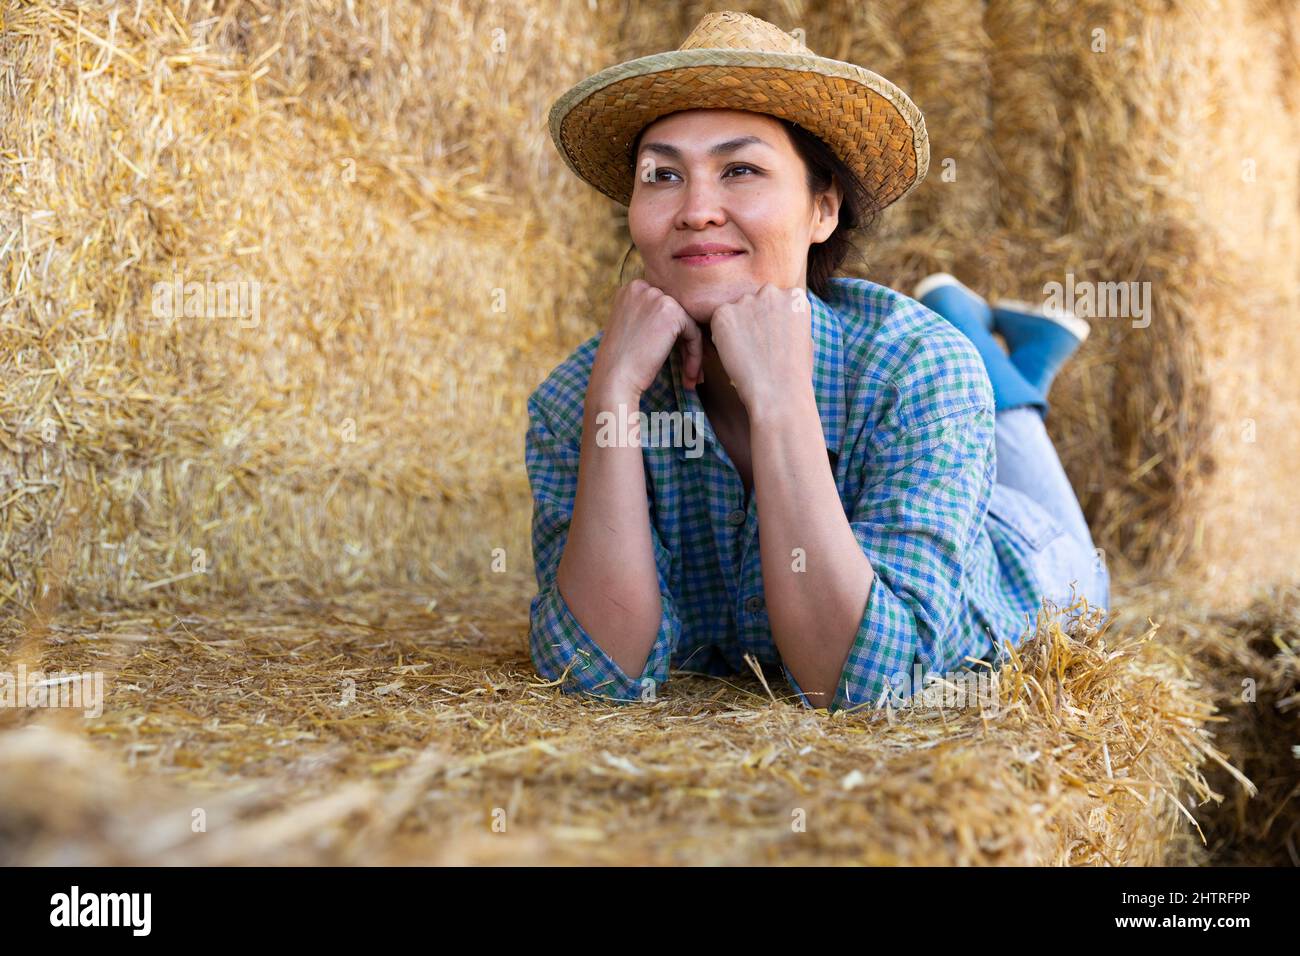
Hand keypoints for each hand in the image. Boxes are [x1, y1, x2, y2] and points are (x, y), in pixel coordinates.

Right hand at [589, 279, 703, 398]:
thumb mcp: (630, 330)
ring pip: (688, 324)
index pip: (662, 307)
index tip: (674, 357)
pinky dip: (695, 355)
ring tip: (690, 377)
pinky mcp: (671, 312)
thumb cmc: (620, 363)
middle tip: (688, 370)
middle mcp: (641, 287)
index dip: (670, 334)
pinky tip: (689, 375)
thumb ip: (648, 318)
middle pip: (676, 314)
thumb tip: (675, 324)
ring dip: (692, 352)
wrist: (613, 380)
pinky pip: (694, 333)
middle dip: (684, 342)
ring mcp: (656, 297)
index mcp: (629, 290)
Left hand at [708, 283, 813, 415]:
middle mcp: (771, 292)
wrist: (778, 392)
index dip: (770, 322)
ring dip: (736, 328)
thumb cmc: (794, 375)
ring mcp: (746, 301)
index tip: (770, 340)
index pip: (775, 301)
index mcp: (794, 297)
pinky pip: (717, 322)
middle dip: (752, 320)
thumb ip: (789, 322)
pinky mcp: (723, 314)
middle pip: (754, 302)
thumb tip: (777, 322)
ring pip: (735, 312)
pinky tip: (734, 355)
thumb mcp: (805, 340)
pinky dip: (720, 337)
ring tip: (745, 354)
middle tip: (755, 348)